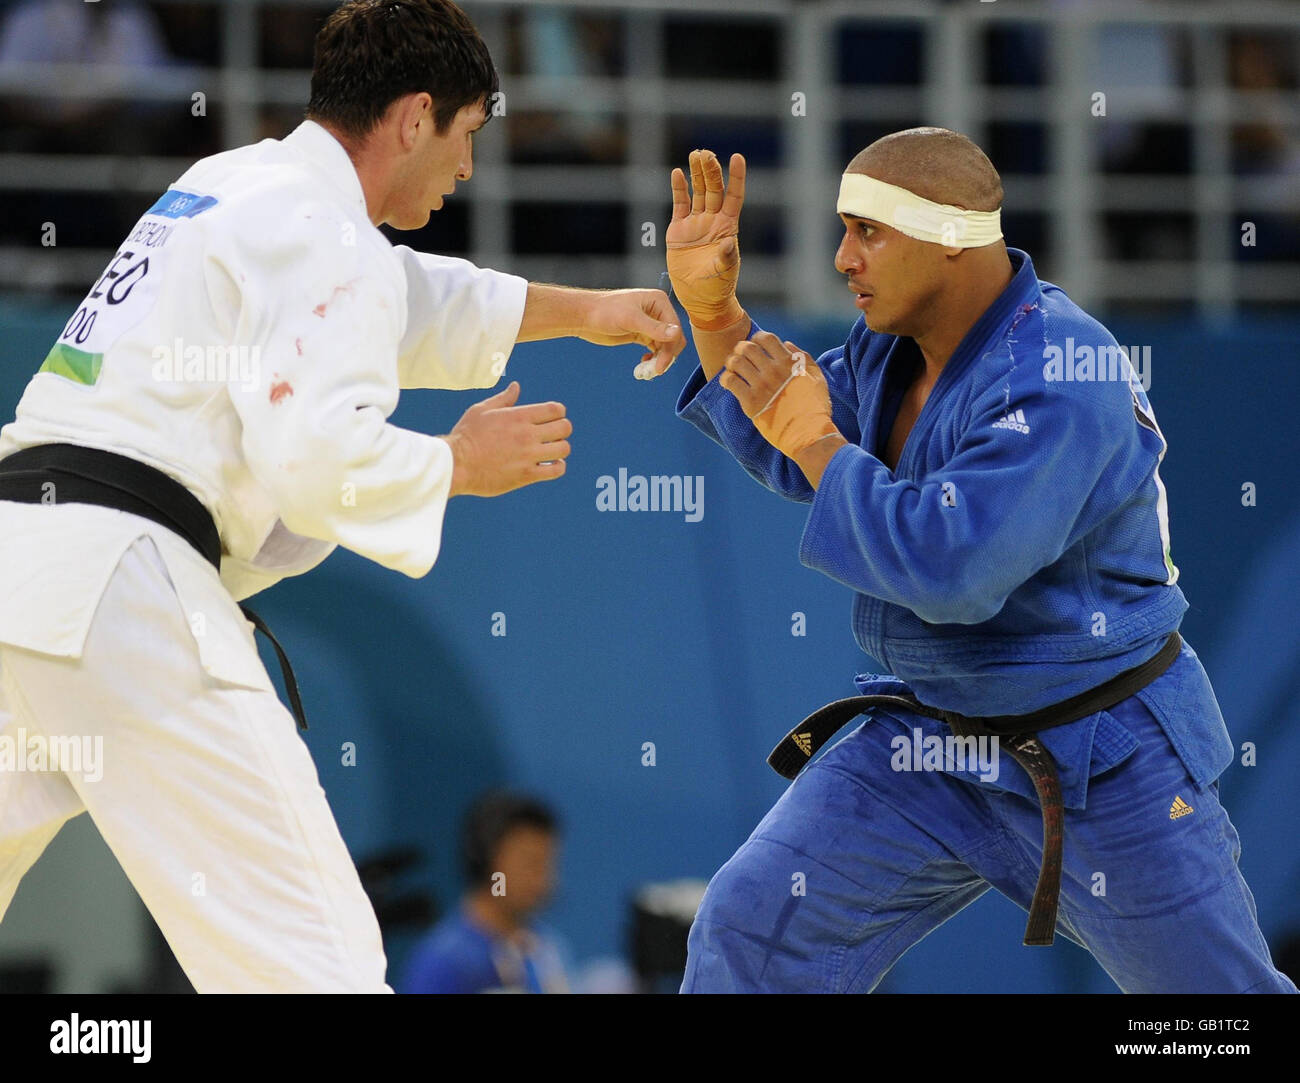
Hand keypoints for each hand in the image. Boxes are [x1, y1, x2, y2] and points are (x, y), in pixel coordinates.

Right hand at [443, 381, 571, 496]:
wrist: (456, 464)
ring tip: (549, 451)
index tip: (550, 418)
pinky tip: (548, 465)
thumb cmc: (466, 435)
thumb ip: (504, 399)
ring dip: (560, 448)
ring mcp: (528, 455)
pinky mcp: (527, 475)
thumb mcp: (482, 410)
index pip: (556, 409)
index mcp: (519, 416)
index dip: (558, 412)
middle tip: (551, 435)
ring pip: (563, 448)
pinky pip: (556, 470)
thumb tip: (516, 386)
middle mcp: (527, 434)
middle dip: (561, 429)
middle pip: (564, 427)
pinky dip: (558, 466)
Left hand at [577, 288, 686, 379]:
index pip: (675, 328)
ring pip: (664, 346)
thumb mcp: (630, 319)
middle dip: (666, 356)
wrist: (585, 317)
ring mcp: (650, 324)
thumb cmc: (604, 311)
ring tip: (646, 371)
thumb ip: (654, 328)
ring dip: (659, 360)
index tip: (661, 366)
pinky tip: (643, 365)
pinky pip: (655, 350)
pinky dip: (652, 359)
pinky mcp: (642, 334)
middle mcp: (657, 312)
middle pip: (672, 339)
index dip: (670, 349)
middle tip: (654, 371)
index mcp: (658, 302)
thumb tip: (676, 333)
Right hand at [667, 150, 746, 331]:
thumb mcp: (724, 272)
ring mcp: (696, 223)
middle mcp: (713, 220)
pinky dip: (679, 189)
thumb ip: (726, 257)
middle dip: (710, 171)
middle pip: (713, 189)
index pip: (734, 196)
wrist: (699, 299)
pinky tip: (677, 173)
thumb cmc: (718, 286)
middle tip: (706, 154)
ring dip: (697, 173)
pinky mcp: (679, 230)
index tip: (738, 158)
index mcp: (728, 227)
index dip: (736, 177)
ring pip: (698, 192)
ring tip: (696, 154)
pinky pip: (680, 204)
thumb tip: (727, 242)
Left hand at [720, 333, 841, 458]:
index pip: (767, 338)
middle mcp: (773, 371)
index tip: (755, 344)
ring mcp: (761, 386)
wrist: (808, 433)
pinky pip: (730, 382)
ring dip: (731, 362)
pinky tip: (728, 382)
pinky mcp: (750, 402)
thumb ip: (803, 358)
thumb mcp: (817, 378)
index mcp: (789, 363)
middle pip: (747, 347)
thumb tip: (787, 344)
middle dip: (740, 348)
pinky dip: (725, 378)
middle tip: (740, 355)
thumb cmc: (815, 407)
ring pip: (736, 362)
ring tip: (732, 368)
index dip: (757, 337)